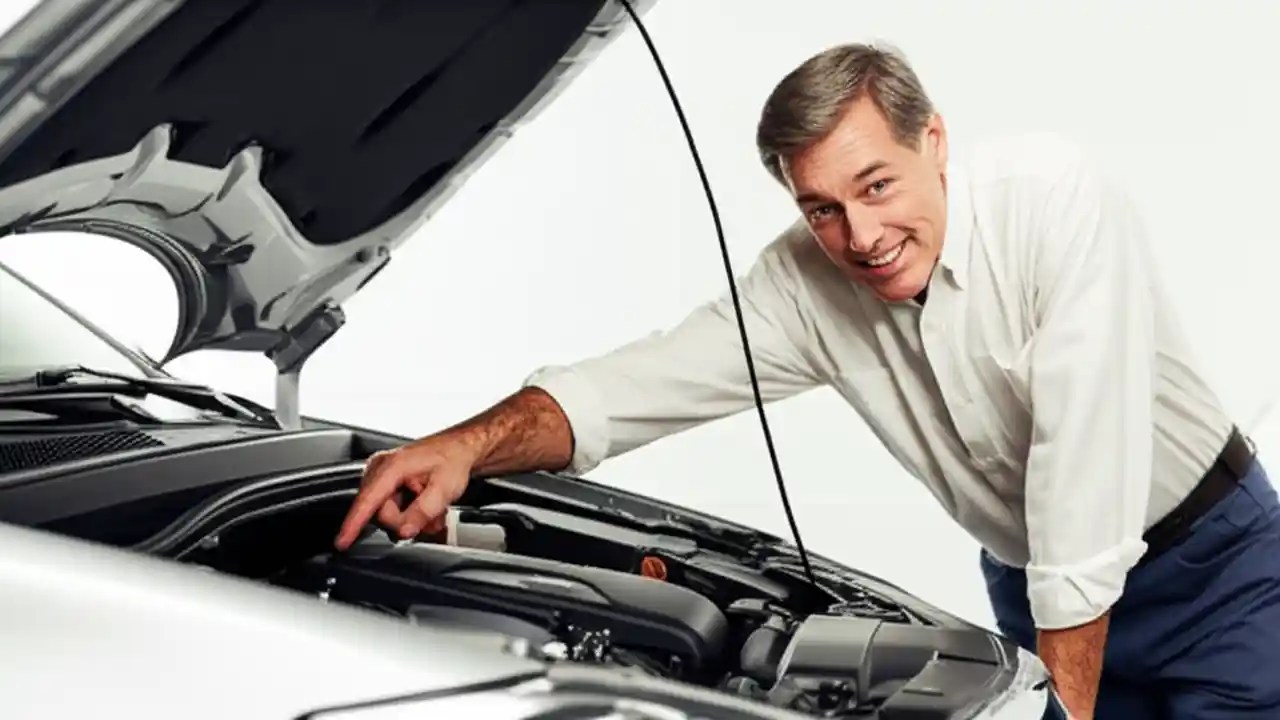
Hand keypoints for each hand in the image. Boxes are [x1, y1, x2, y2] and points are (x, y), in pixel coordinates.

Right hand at [334, 434, 477, 549]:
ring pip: (385, 512)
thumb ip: (421, 513)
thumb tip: (404, 531)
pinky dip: (407, 511)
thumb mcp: (443, 489)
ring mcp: (381, 474)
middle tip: (430, 516)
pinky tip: (423, 504)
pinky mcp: (386, 481)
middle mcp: (380, 468)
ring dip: (409, 517)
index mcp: (392, 467)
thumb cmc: (453, 460)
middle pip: (380, 513)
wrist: (459, 449)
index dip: (353, 524)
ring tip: (430, 508)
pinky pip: (388, 506)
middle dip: (405, 521)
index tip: (342, 542)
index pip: (367, 501)